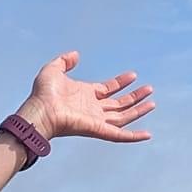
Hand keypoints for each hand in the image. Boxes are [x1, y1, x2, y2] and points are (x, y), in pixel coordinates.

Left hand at [20, 51, 153, 144]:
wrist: (39, 111)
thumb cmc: (42, 94)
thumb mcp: (54, 69)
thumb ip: (64, 61)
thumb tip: (75, 55)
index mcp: (85, 95)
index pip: (108, 90)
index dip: (120, 83)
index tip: (133, 75)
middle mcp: (92, 109)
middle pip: (118, 105)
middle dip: (134, 97)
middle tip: (149, 89)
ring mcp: (95, 120)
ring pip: (122, 117)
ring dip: (138, 110)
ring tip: (152, 102)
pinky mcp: (97, 130)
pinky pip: (119, 135)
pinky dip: (133, 136)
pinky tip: (147, 134)